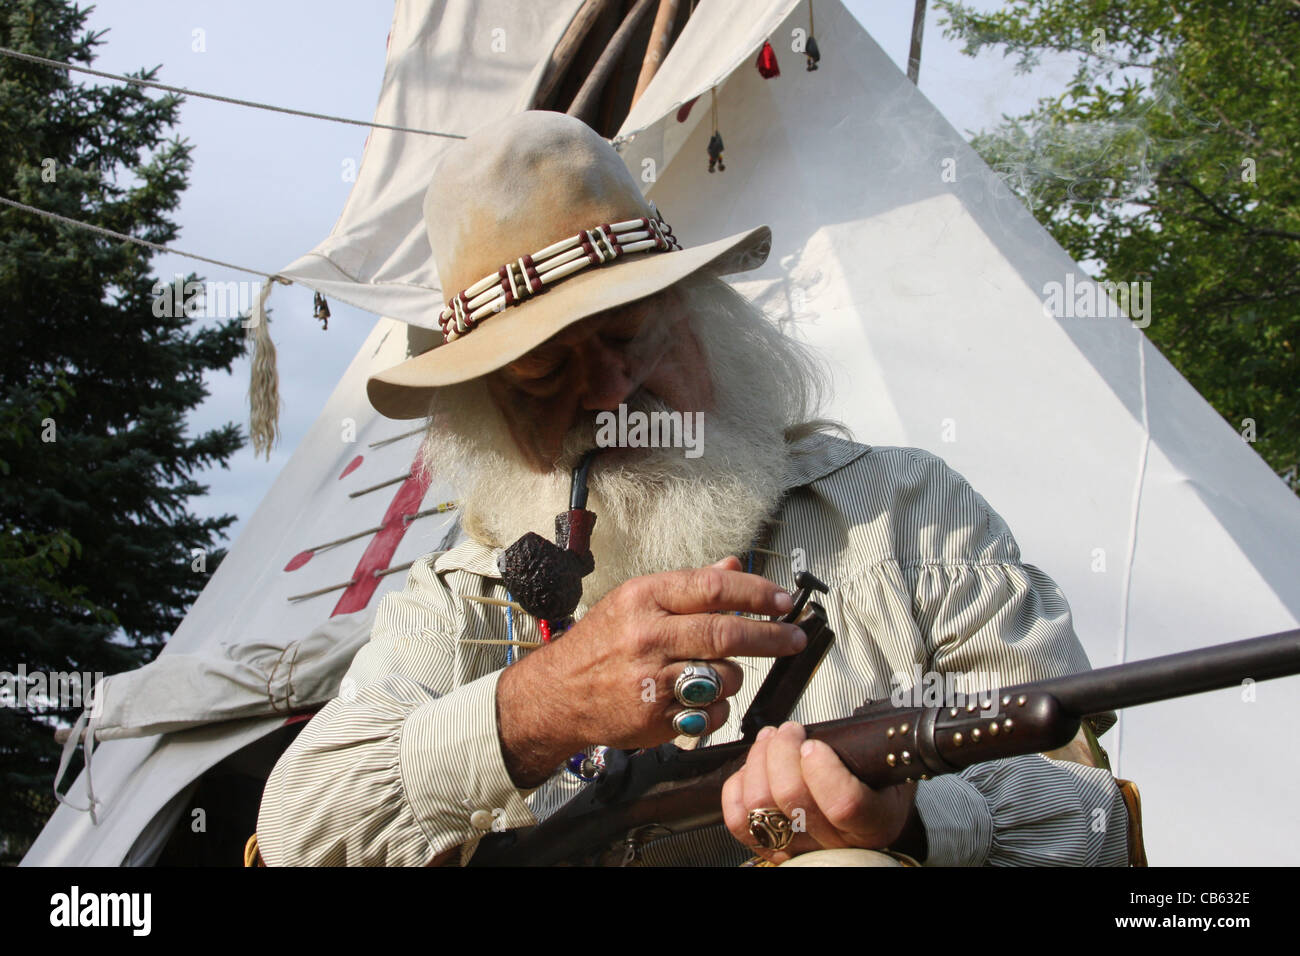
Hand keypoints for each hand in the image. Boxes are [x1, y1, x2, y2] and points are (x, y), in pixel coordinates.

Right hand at [497, 556, 805, 786]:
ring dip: (732, 676)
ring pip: (724, 676)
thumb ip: (688, 586)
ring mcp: (651, 679)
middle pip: (727, 633)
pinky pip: (711, 713)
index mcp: (644, 598)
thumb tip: (733, 566)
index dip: (758, 593)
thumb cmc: (600, 643)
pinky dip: (715, 708)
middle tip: (795, 638)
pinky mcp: (654, 718)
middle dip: (772, 636)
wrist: (556, 694)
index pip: (713, 588)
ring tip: (712, 674)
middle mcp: (647, 636)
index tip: (784, 601)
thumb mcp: (635, 601)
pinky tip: (695, 700)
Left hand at [721, 721, 922, 864]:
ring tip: (771, 740)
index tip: (813, 744)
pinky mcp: (769, 845)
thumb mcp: (886, 761)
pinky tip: (753, 769)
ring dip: (758, 762)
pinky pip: (738, 820)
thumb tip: (816, 732)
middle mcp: (836, 843)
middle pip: (793, 800)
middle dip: (782, 751)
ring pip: (761, 807)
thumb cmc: (873, 778)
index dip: (822, 770)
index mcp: (874, 821)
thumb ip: (861, 748)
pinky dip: (738, 787)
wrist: (865, 803)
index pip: (844, 805)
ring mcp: (800, 847)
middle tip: (790, 731)